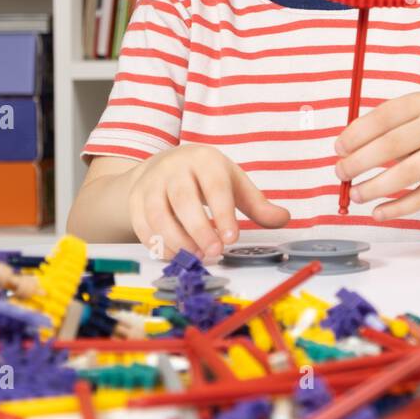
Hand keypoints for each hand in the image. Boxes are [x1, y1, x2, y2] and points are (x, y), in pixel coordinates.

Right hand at [127, 144, 288, 260]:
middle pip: (183, 199)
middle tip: (214, 252)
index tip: (232, 237)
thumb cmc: (206, 178)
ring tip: (195, 257)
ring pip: (158, 213)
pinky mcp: (135, 200)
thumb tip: (283, 219)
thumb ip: (258, 204)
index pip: (215, 186)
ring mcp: (152, 183)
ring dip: (176, 240)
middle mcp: (175, 168)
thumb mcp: (234, 183)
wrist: (164, 166)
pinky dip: (157, 243)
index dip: (223, 212)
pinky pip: (141, 224)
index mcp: (205, 161)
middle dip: (198, 229)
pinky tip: (175, 255)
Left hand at [333, 92, 419, 221]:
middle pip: (392, 145)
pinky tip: (378, 212)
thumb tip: (343, 149)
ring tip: (355, 195)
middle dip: (360, 162)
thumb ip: (376, 129)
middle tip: (341, 173)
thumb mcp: (407, 120)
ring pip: (407, 174)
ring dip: (375, 187)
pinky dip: (397, 208)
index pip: (383, 117)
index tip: (338, 149)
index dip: (356, 134)